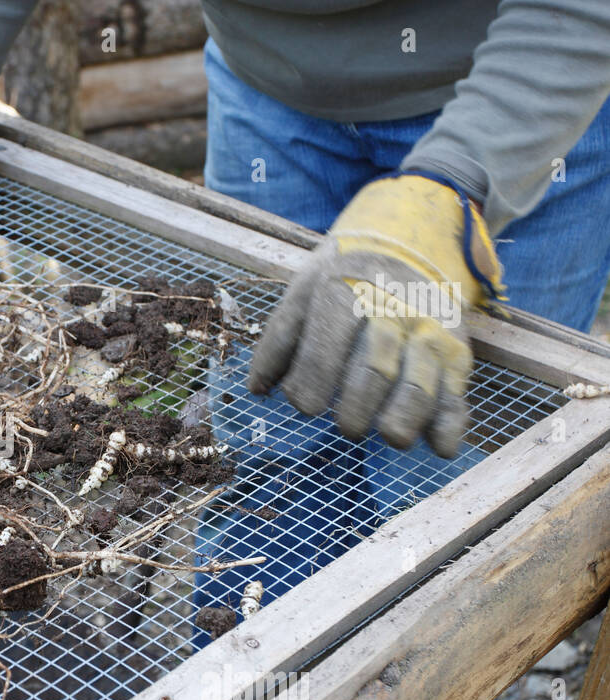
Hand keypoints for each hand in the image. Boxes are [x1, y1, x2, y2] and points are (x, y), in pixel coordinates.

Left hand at [248, 173, 504, 457]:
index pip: (325, 351)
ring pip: (420, 385)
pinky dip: (451, 426)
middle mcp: (391, 314)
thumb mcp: (304, 292)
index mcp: (346, 296)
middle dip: (357, 411)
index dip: (310, 387)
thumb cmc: (344, 277)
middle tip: (347, 426)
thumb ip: (279, 341)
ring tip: (390, 436)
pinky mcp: (457, 353)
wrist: (412, 239)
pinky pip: (457, 394)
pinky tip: (439, 447)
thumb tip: (257, 390)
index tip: (305, 406)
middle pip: (375, 372)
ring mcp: (429, 335)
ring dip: (404, 420)